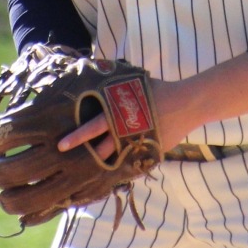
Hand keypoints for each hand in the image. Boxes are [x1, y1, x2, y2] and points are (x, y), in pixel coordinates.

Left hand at [59, 54, 247, 158]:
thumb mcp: (132, 84)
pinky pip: (132, 162)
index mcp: (119, 114)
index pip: (93, 127)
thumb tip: (94, 73)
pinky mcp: (149, 153)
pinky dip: (122, 167)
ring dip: (103, 164)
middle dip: (87, 157)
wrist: (186, 104)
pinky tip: (112, 173)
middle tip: (71, 165)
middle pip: (102, 149)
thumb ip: (114, 89)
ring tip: (89, 172)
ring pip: (116, 158)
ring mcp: (138, 144)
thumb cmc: (157, 90)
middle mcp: (126, 131)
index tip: (61, 145)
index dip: (77, 136)